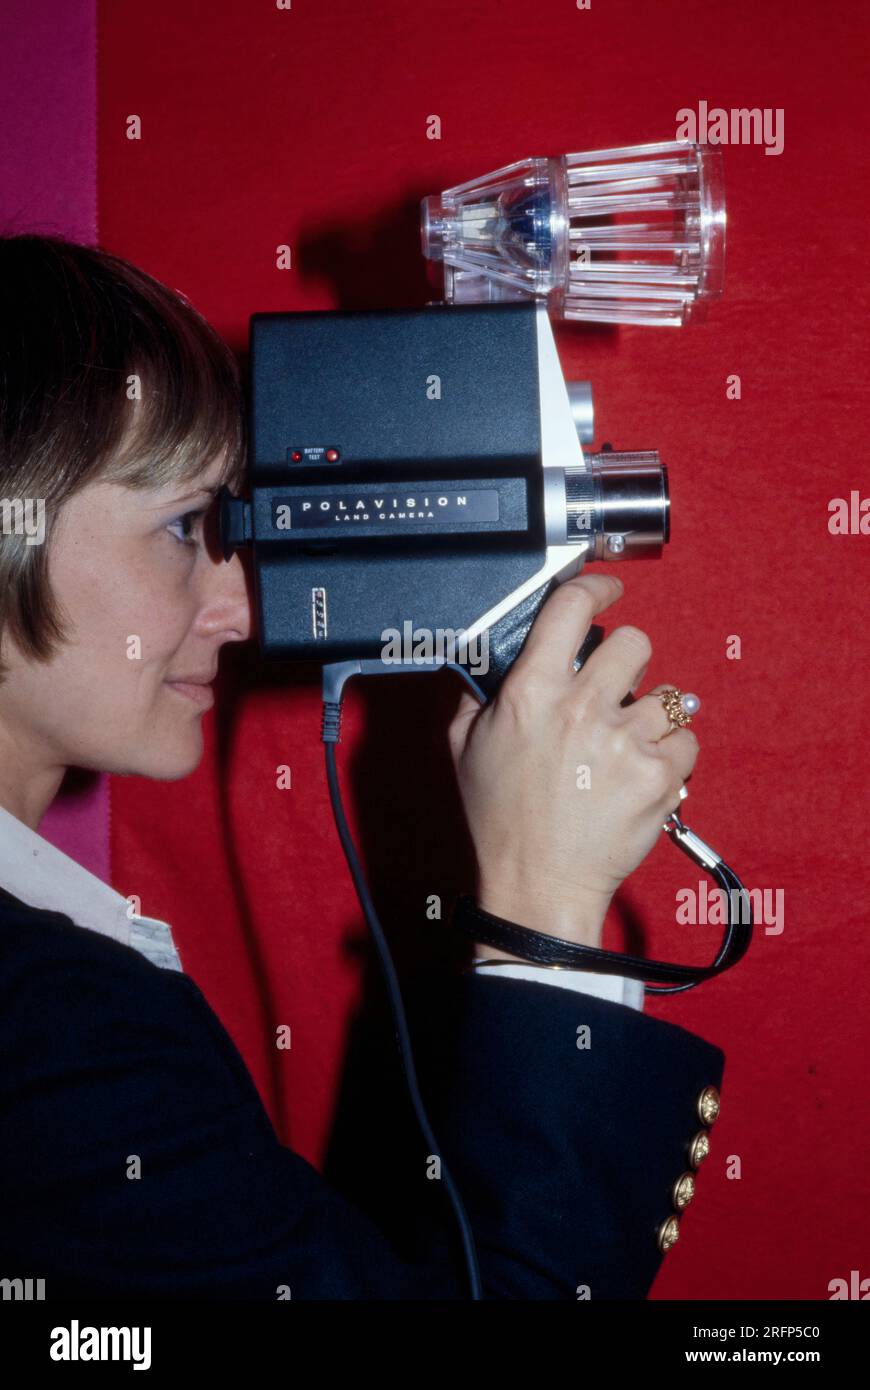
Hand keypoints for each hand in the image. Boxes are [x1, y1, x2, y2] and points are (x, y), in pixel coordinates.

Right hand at [446, 574, 698, 953]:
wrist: (537, 884)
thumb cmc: (499, 820)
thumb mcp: (462, 747)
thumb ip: (474, 695)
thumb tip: (483, 658)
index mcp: (530, 693)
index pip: (571, 607)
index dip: (597, 587)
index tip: (608, 589)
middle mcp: (580, 709)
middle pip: (636, 643)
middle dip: (630, 662)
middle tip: (617, 688)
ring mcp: (624, 743)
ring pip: (668, 695)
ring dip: (651, 716)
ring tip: (627, 745)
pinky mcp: (657, 777)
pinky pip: (686, 742)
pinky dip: (671, 756)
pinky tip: (643, 773)